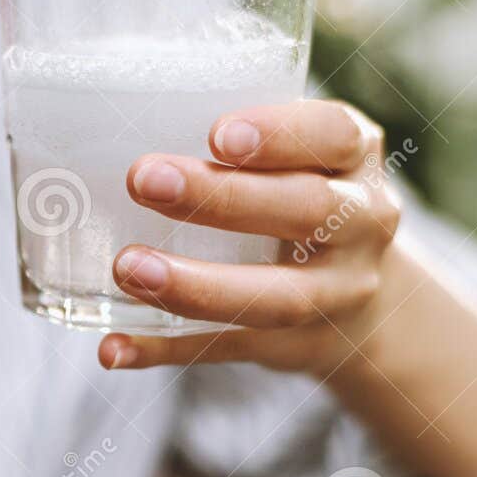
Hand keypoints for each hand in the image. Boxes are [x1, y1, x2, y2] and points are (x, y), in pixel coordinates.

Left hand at [98, 100, 476, 476]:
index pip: (333, 137)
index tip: (218, 135)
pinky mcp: (294, 346)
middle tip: (143, 179)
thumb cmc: (301, 195)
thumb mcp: (300, 155)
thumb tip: (108, 125)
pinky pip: (228, 351)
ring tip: (127, 268)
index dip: (280, 135)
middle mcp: (361, 225)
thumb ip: (239, 141)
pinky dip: (165, 350)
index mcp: (355, 159)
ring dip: (196, 286)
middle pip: (305, 211)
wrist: (369, 301)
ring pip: (275, 298)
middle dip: (222, 199)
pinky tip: (113, 347)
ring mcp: (335, 294)